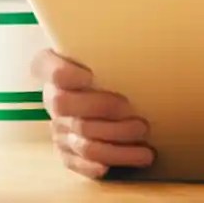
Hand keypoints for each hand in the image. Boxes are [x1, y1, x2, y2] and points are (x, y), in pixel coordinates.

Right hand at [32, 49, 153, 178]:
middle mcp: (53, 95)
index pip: (46, 66)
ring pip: (81, 138)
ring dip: (115, 145)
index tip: (90, 75)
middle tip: (140, 117)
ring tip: (145, 146)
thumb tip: (157, 36)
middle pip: (66, 105)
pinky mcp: (66, 147)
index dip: (63, 73)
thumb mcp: (115, 50)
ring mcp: (59, 124)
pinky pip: (74, 161)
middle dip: (103, 110)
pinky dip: (92, 166)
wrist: (110, 84)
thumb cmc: (117, 64)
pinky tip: (108, 168)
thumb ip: (121, 45)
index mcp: (56, 66)